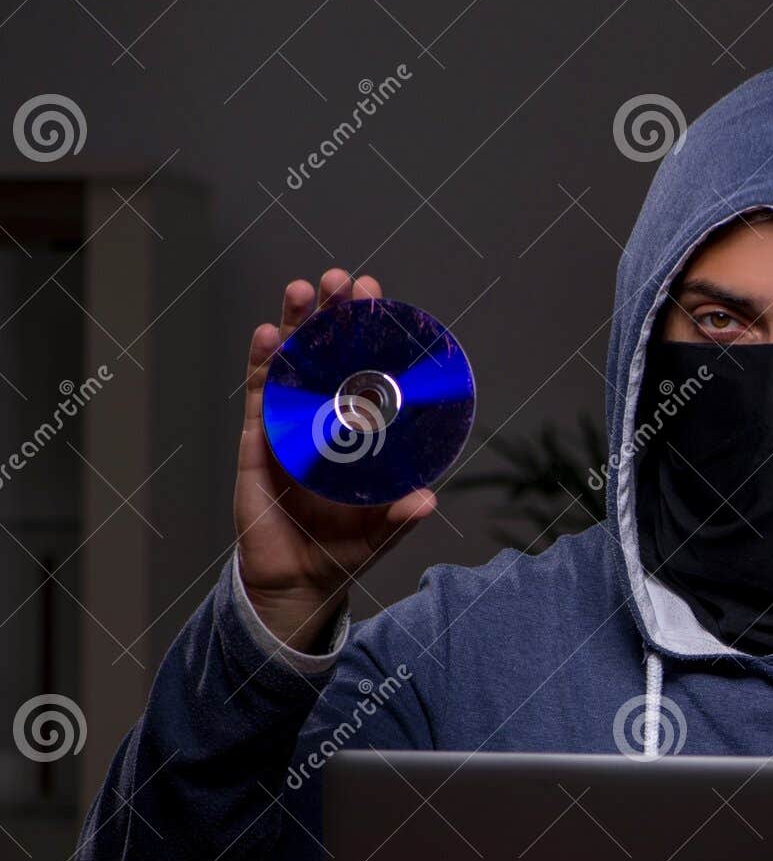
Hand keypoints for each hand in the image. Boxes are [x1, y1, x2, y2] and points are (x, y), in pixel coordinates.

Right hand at [235, 269, 436, 650]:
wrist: (296, 580)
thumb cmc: (342, 550)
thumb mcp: (378, 533)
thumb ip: (399, 516)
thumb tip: (426, 500)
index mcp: (358, 430)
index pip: (366, 370)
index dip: (371, 335)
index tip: (381, 299)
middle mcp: (324, 419)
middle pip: (328, 355)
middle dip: (335, 315)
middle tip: (345, 281)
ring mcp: (289, 425)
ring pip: (292, 364)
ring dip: (296, 325)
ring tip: (303, 290)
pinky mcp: (257, 441)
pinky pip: (260, 396)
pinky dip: (263, 363)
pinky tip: (269, 335)